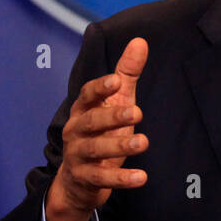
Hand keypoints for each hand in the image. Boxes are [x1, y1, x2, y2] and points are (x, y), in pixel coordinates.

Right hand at [47, 37, 149, 220]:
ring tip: (144, 142)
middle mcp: (76, 130)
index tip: (116, 80)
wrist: (79, 180)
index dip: (100, 87)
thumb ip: (127, 74)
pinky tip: (141, 177)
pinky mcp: (86, 178)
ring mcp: (78, 155)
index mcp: (83, 109)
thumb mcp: (115, 103)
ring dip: (119, 146)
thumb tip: (140, 41)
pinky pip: (103, 178)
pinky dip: (122, 179)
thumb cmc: (101, 133)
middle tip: (137, 113)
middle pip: (92, 122)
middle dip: (113, 117)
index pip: (87, 95)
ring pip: (96, 149)